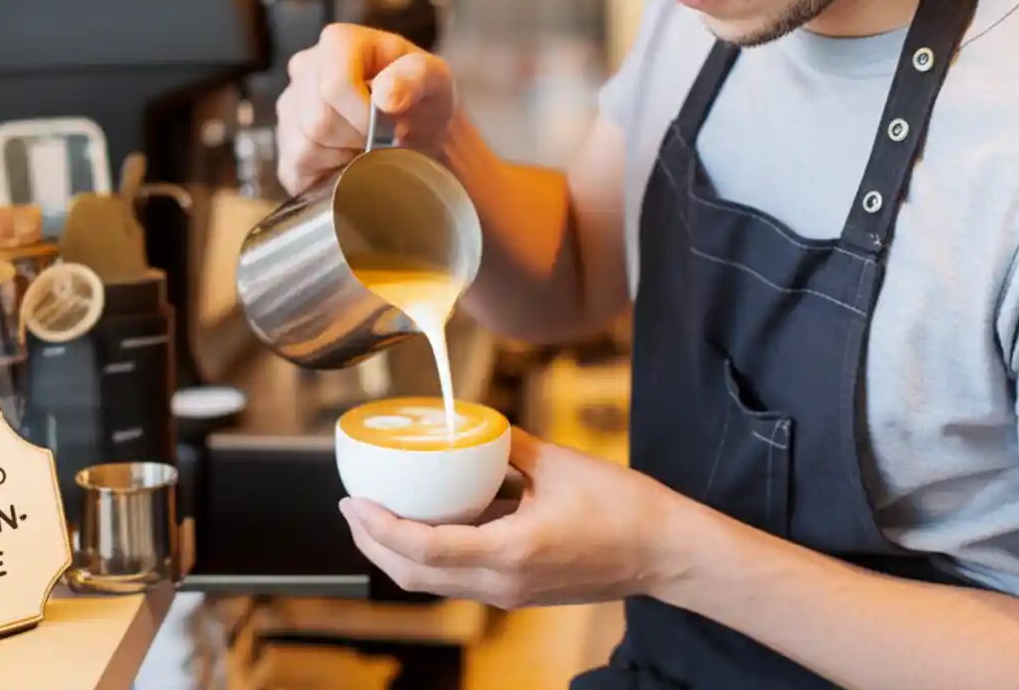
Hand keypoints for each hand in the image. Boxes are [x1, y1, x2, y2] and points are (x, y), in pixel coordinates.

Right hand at [275, 23, 456, 195]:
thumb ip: (417, 77)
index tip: (389, 126)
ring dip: (344, 157)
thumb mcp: (436, 81)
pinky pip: (296, 168)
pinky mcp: (285, 146)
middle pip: (319, 120)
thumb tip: (385, 95)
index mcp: (338, 42)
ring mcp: (289, 107)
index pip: (335, 84)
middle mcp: (304, 68)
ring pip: (306, 147)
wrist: (418, 133)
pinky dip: (328, 174)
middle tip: (381, 138)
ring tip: (365, 146)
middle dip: (357, 139)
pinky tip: (347, 160)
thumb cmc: (422, 101)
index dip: (364, 116)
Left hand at [339, 430, 688, 608]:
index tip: (353, 500)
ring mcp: (509, 594)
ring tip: (380, 515)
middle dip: (373, 544)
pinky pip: (458, 579)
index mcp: (511, 552)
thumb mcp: (559, 463)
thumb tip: (470, 423)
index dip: (379, 527)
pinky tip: (430, 522)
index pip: (423, 549)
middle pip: (414, 577)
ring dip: (398, 554)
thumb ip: (507, 444)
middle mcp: (502, 583)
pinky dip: (431, 556)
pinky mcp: (518, 593)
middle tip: (354, 507)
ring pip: (433, 583)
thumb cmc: (625, 508)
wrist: (666, 553)